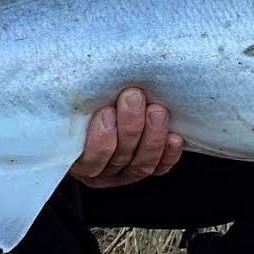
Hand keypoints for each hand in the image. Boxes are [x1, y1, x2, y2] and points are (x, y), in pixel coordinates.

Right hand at [70, 87, 184, 188]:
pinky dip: (169, 153)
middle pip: (119, 157)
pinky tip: (174, 137)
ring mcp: (127, 172)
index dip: (100, 140)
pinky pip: (161, 167)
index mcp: (78, 159)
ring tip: (157, 111)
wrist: (111, 100)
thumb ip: (82, 100)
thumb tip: (87, 81)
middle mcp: (103, 170)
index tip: (106, 111)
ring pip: (142, 164)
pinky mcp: (149, 168)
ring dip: (152, 136)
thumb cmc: (88, 99)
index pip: (90, 160)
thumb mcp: (79, 102)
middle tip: (134, 97)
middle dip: (130, 127)